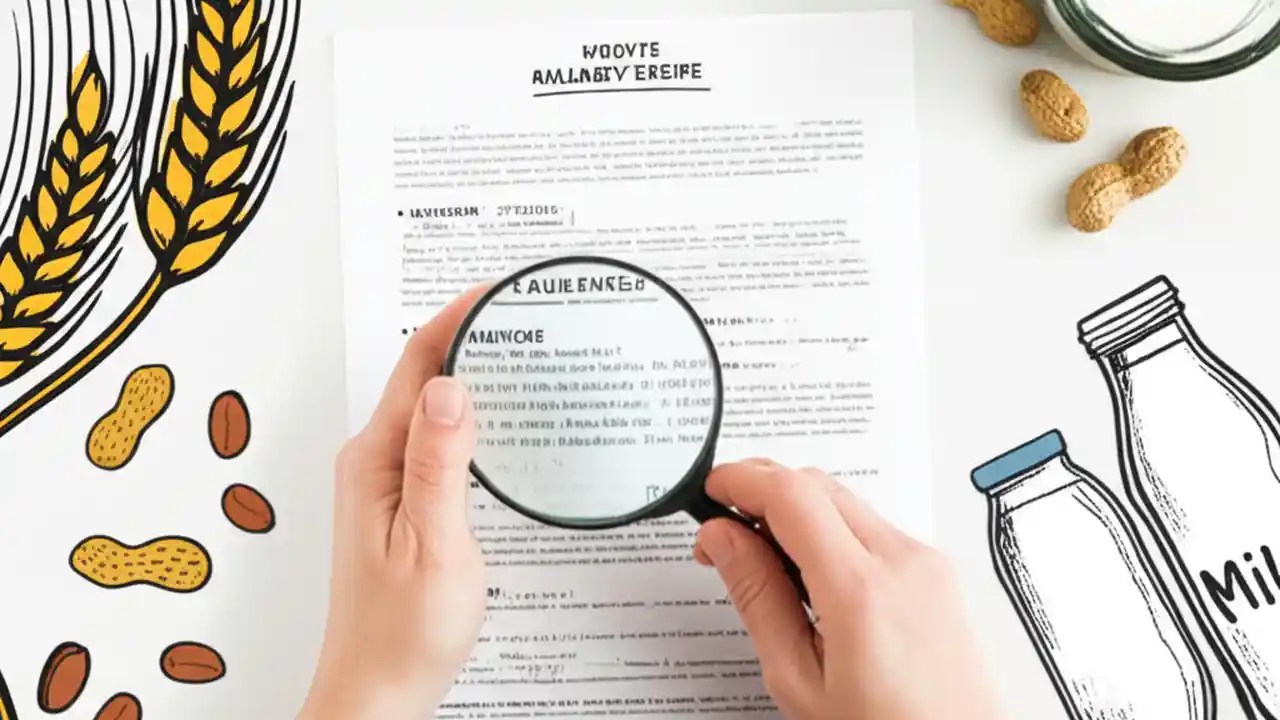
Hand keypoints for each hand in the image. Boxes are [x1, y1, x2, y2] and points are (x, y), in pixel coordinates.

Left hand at [299, 287, 488, 719]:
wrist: (379, 692)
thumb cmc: (402, 634)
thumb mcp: (433, 545)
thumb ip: (441, 463)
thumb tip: (451, 386)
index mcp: (376, 460)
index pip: (417, 363)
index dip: (459, 319)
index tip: (499, 292)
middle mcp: (374, 461)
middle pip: (424, 375)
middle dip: (473, 337)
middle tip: (527, 314)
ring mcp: (387, 481)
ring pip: (435, 406)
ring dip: (475, 375)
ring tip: (524, 353)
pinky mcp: (404, 501)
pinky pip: (440, 439)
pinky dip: (475, 419)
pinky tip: (504, 424)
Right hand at [693, 460, 1001, 719]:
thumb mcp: (800, 680)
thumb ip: (758, 598)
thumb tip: (723, 539)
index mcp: (863, 591)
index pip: (791, 495)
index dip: (742, 480)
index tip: (711, 490)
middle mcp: (903, 562)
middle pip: (818, 485)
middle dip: (761, 489)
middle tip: (723, 529)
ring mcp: (927, 564)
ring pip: (845, 501)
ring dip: (796, 509)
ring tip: (760, 557)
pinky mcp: (937, 572)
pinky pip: (872, 527)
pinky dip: (830, 530)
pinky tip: (807, 570)